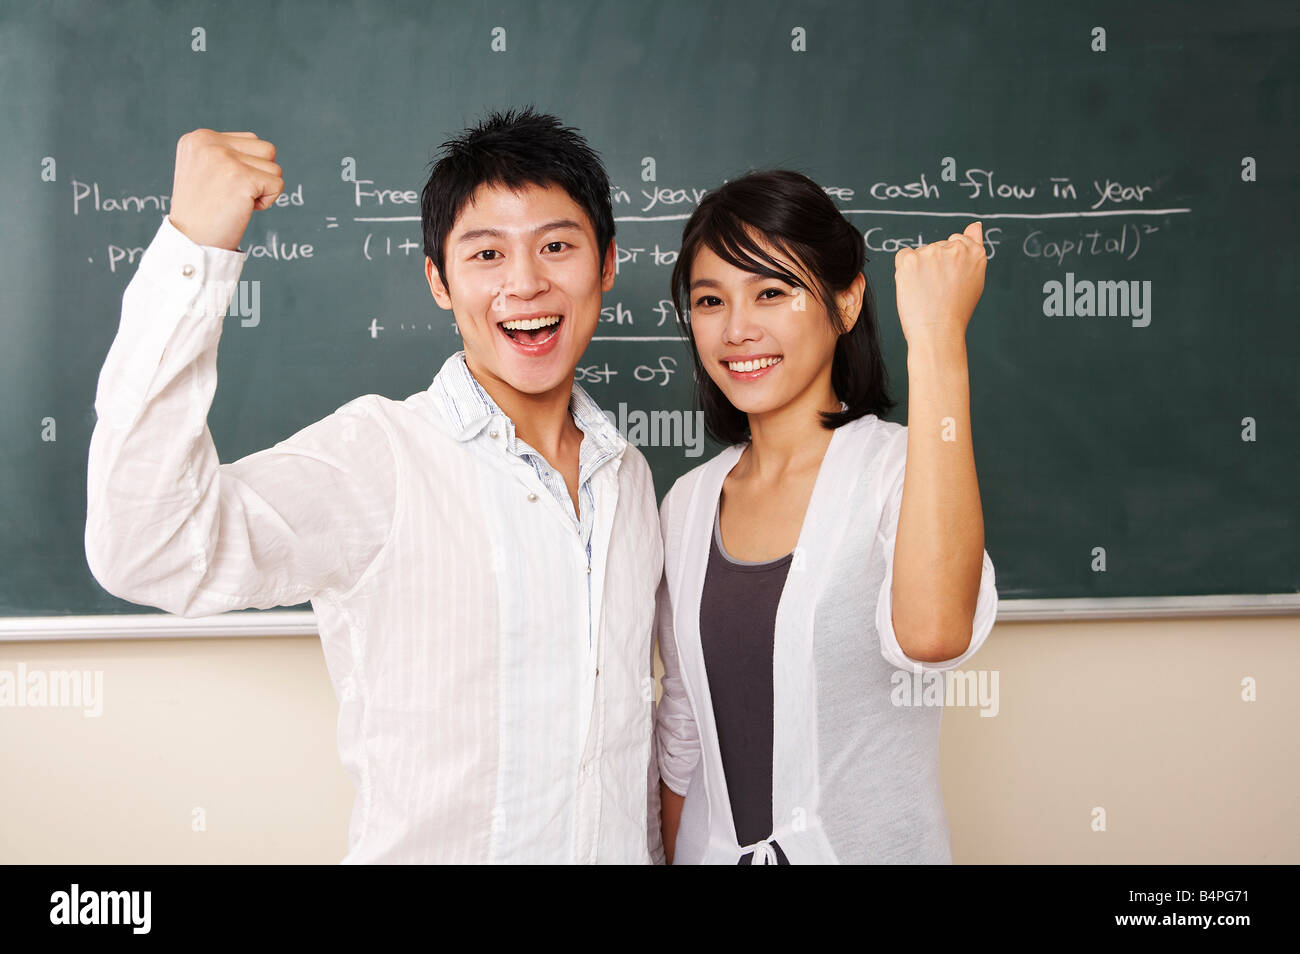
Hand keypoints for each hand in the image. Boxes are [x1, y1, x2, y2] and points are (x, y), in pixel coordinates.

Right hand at [167, 129, 282, 250]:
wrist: (190, 241)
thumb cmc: (201, 212)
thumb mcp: (203, 169)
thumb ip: (227, 153)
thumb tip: (265, 150)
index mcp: (199, 138)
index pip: (250, 141)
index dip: (248, 169)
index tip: (223, 187)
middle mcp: (209, 142)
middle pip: (267, 150)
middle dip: (260, 176)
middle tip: (233, 195)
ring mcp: (225, 158)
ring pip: (275, 168)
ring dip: (264, 189)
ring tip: (237, 202)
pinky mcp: (242, 177)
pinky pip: (278, 185)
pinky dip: (267, 202)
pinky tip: (244, 209)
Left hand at [894, 221, 986, 347]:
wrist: (938, 332)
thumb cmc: (956, 311)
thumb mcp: (975, 278)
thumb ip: (974, 247)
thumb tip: (975, 225)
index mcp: (975, 252)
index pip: (956, 241)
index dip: (949, 262)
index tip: (949, 279)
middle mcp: (955, 248)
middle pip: (936, 247)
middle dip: (934, 264)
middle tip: (937, 289)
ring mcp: (932, 252)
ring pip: (920, 253)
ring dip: (919, 268)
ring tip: (927, 291)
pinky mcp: (911, 259)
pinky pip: (903, 256)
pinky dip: (904, 270)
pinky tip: (914, 286)